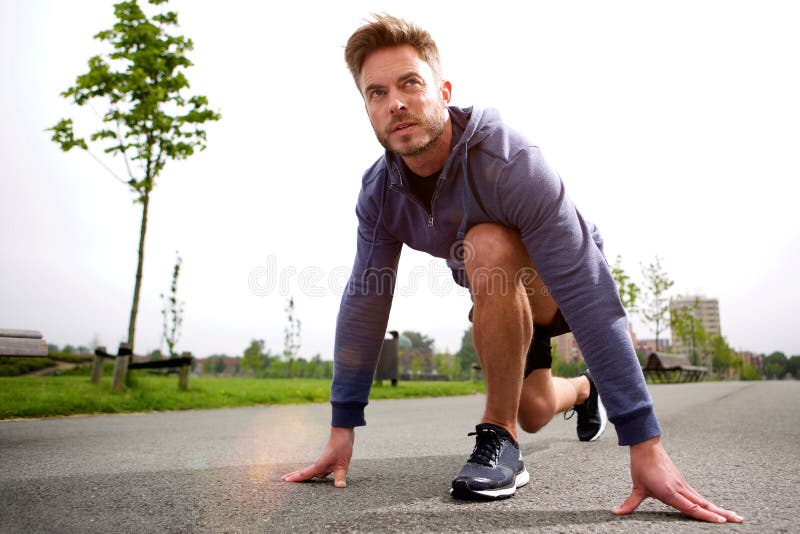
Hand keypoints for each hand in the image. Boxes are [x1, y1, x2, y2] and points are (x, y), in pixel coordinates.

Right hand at [282, 426, 354, 487]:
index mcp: (319, 466)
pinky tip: (318, 475)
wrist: (343, 433)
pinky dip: (315, 473)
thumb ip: (340, 476)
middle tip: (283, 479)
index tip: (285, 480)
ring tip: (296, 478)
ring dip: (304, 474)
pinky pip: (319, 469)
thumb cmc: (341, 447)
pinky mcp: (329, 460)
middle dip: (295, 476)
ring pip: (312, 471)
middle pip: (304, 471)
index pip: (305, 474)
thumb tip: (340, 487)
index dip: (296, 478)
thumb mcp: (342, 464)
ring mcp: (324, 461)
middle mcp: (319, 464)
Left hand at [613, 436, 742, 522]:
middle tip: (739, 520)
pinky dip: (708, 503)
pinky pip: (698, 495)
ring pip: (703, 500)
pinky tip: (716, 509)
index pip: (691, 507)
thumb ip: (630, 503)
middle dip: (721, 513)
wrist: (646, 445)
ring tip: (734, 516)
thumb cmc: (641, 466)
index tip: (721, 521)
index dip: (705, 515)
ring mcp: (683, 485)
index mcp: (669, 492)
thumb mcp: (636, 486)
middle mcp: (680, 489)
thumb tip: (616, 512)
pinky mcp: (682, 482)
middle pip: (703, 504)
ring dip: (718, 508)